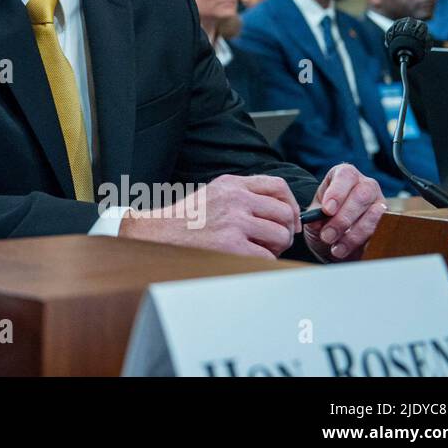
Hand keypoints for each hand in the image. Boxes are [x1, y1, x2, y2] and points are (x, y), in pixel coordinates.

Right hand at [118, 174, 299, 258]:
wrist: (157, 235)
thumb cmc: (185, 219)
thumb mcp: (213, 193)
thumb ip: (242, 194)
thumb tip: (277, 208)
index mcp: (231, 184)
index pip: (277, 185)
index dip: (291, 204)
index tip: (289, 219)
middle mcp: (235, 200)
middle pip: (284, 213)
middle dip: (283, 231)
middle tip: (271, 241)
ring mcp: (234, 223)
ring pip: (280, 236)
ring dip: (274, 248)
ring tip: (257, 250)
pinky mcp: (232, 247)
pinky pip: (267, 257)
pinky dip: (261, 262)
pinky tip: (245, 259)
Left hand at [302, 164, 384, 261]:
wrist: (334, 239)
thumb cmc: (323, 219)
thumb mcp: (313, 214)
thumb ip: (314, 215)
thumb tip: (316, 222)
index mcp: (345, 175)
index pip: (346, 176)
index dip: (337, 192)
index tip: (327, 210)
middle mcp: (366, 185)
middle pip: (362, 195)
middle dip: (343, 219)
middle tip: (327, 236)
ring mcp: (379, 203)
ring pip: (374, 215)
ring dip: (353, 235)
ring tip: (335, 248)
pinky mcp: (388, 222)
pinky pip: (381, 232)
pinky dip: (363, 244)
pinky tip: (349, 251)